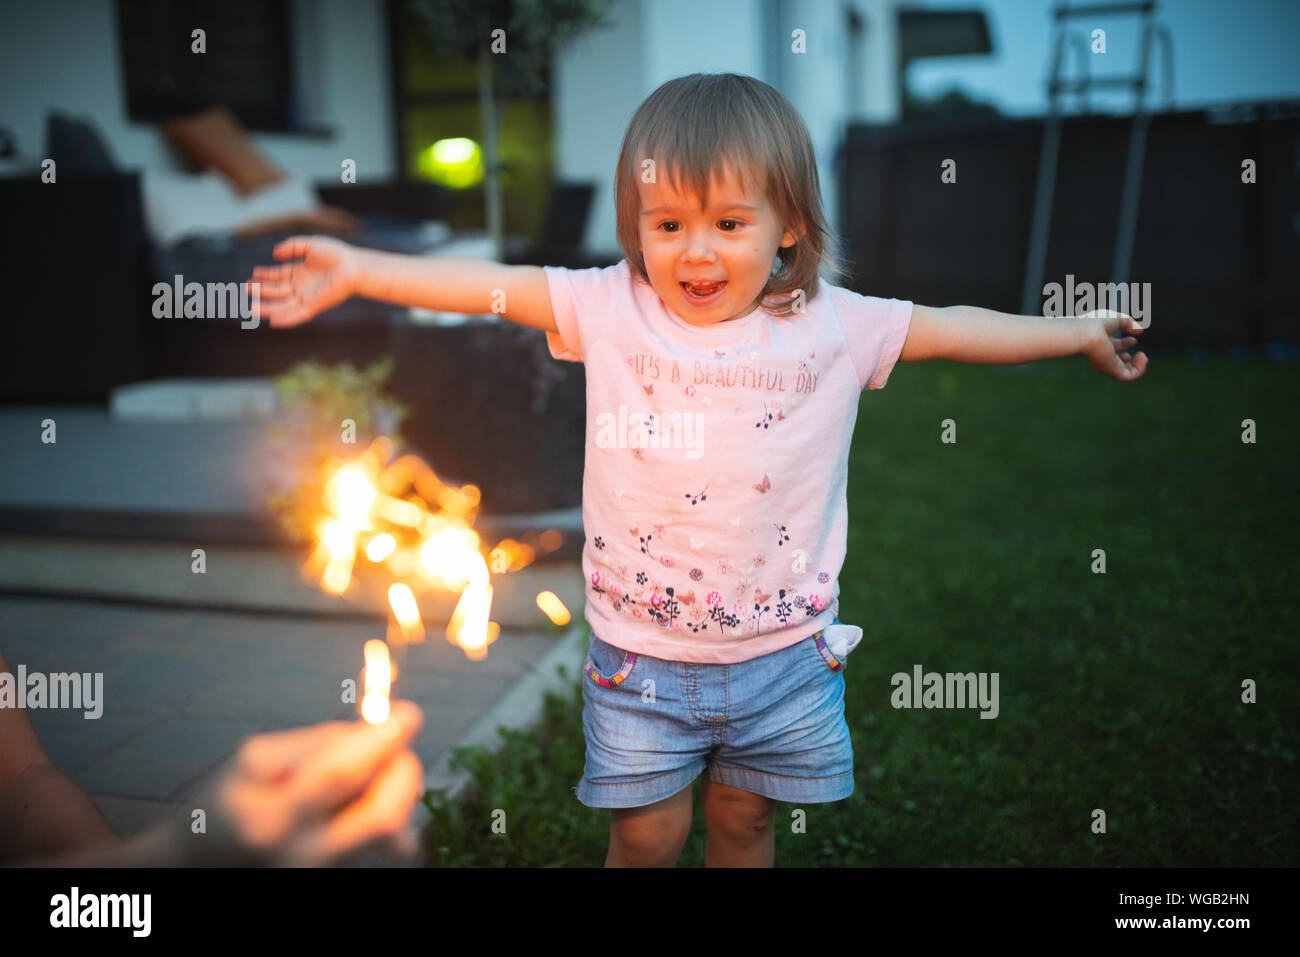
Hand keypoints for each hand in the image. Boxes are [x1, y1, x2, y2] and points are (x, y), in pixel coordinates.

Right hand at [183, 700, 424, 865]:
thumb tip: (375, 728)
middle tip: (396, 744)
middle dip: (402, 772)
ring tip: (372, 771)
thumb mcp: (254, 759)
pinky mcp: (336, 878)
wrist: (203, 862)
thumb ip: (314, 743)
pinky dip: (386, 813)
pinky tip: (364, 798)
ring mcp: (321, 875)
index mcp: (269, 819)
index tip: (409, 714)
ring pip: (390, 834)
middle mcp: (300, 857)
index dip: (381, 742)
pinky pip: (382, 844)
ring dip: (396, 791)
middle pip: (382, 818)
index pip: (340, 776)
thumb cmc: (230, 799)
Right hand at [249, 235, 364, 327]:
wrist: (353, 266)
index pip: (278, 276)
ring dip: (267, 307)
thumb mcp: (310, 245)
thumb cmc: (336, 254)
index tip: (252, 275)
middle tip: (245, 289)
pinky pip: (297, 315)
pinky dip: (285, 319)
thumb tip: (274, 254)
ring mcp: (307, 297)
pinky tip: (272, 321)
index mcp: (300, 273)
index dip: (265, 276)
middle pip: (276, 291)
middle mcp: (302, 286)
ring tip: (251, 307)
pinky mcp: (314, 306)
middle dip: (260, 291)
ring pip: (282, 305)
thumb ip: (292, 247)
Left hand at [1081, 310, 1148, 381]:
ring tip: (1141, 356)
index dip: (1125, 344)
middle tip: (1139, 353)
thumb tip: (1139, 330)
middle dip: (1128, 358)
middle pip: (1116, 361)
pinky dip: (1139, 369)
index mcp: (1099, 341)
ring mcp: (1106, 364)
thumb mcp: (1116, 319)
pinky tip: (1142, 357)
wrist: (1085, 333)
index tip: (1134, 340)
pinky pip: (1128, 376)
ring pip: (1122, 373)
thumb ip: (1128, 323)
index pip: (1112, 346)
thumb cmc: (1096, 323)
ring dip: (1136, 366)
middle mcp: (1101, 355)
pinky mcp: (1112, 370)